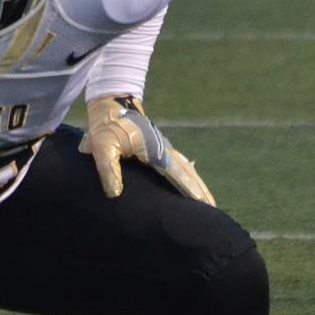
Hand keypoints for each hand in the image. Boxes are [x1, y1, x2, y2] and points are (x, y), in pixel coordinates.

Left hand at [82, 96, 214, 204]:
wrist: (111, 105)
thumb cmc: (106, 126)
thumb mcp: (101, 146)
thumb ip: (107, 169)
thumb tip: (115, 193)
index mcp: (154, 151)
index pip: (177, 174)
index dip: (189, 189)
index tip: (202, 203)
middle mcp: (164, 151)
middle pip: (188, 173)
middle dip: (201, 191)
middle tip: (214, 209)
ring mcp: (164, 149)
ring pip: (187, 170)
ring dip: (198, 185)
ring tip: (208, 202)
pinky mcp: (159, 150)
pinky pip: (180, 166)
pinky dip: (190, 177)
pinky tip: (192, 185)